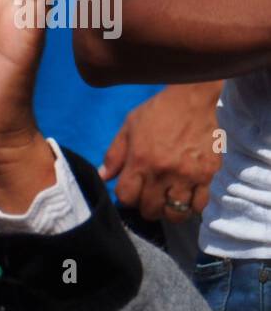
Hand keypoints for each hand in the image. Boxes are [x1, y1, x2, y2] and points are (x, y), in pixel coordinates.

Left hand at [102, 81, 222, 221]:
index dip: (126, 198)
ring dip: (167, 211)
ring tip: (166, 202)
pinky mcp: (207, 174)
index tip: (130, 192)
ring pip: (175, 212)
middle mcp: (163, 171)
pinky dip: (191, 207)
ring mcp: (187, 175)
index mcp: (140, 161)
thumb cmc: (156, 112)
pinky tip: (185, 198)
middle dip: (145, 208)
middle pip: (150, 209)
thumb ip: (114, 155)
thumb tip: (102, 177)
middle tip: (148, 198)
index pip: (126, 197)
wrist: (192, 98)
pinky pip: (199, 204)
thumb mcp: (127, 128)